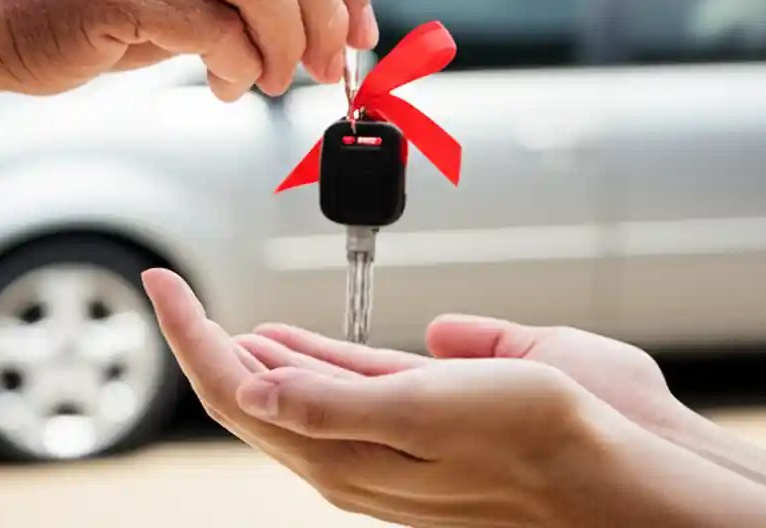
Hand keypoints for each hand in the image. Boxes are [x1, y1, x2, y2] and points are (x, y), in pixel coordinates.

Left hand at [142, 270, 625, 527]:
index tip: (162, 286)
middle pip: (250, 400)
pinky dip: (298, 367)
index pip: (237, 392)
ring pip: (285, 401)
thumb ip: (335, 404)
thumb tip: (255, 393)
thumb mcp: (426, 412)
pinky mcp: (408, 437)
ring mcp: (376, 450)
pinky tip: (289, 349)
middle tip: (173, 296)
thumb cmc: (529, 440)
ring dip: (246, 359)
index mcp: (341, 452)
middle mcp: (347, 458)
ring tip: (216, 322)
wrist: (603, 480)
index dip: (191, 337)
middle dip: (205, 346)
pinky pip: (330, 399)